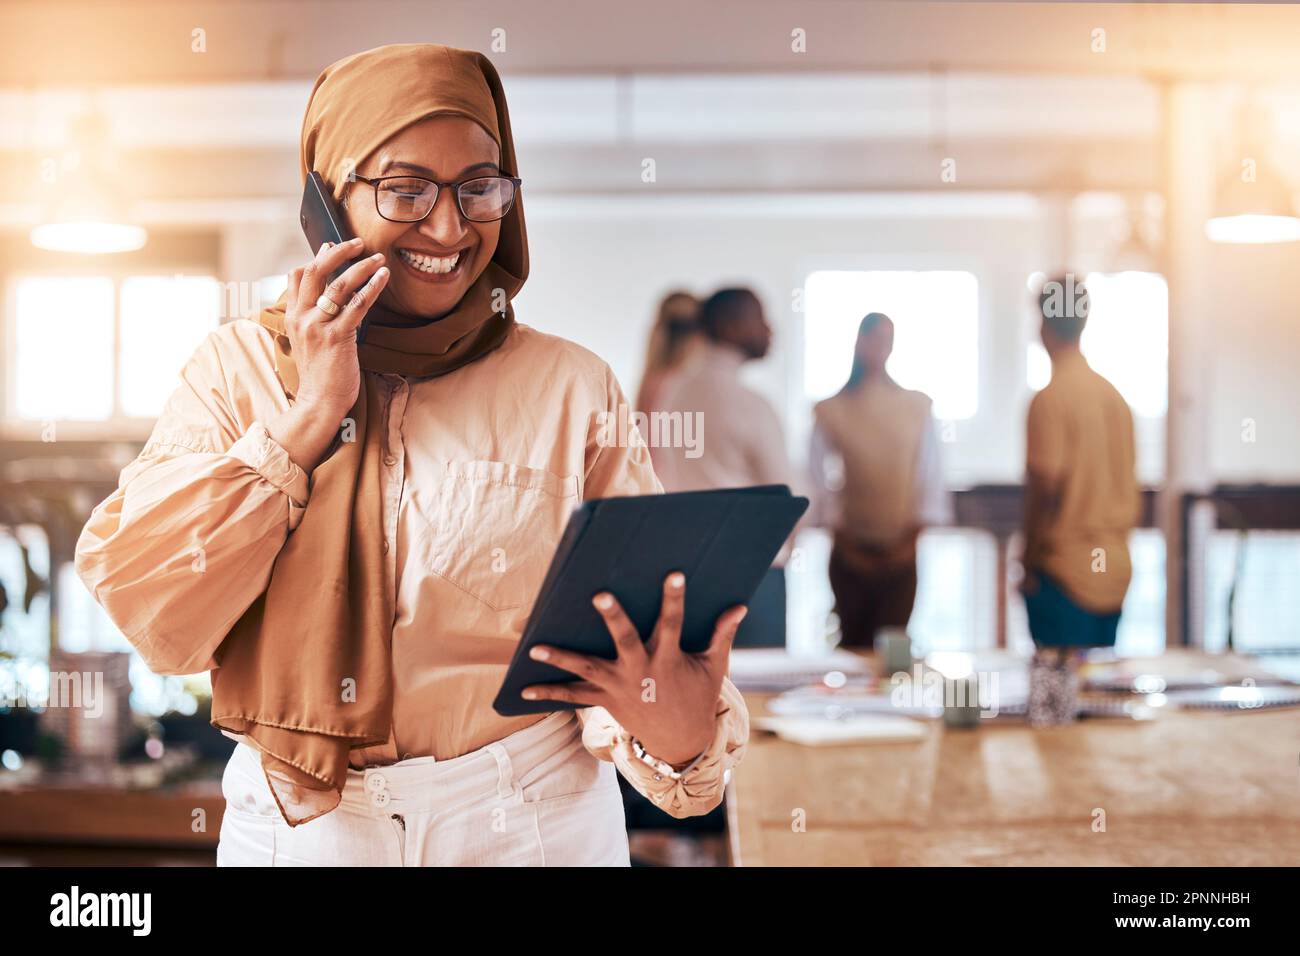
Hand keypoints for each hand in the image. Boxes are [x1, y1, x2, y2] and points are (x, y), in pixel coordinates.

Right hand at [284, 237, 389, 415]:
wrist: (319, 401)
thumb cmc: (320, 373)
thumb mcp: (308, 341)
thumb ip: (314, 318)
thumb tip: (330, 295)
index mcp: (292, 316)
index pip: (297, 276)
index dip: (315, 258)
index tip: (331, 246)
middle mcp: (302, 317)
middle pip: (315, 271)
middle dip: (338, 252)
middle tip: (358, 242)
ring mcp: (318, 326)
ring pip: (339, 284)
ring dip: (361, 266)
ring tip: (378, 258)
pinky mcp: (338, 337)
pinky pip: (358, 303)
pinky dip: (373, 286)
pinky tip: (383, 276)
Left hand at [522, 572, 746, 765]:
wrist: (681, 742)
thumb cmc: (697, 697)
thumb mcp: (714, 668)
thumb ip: (722, 635)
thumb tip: (740, 606)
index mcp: (668, 659)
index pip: (673, 622)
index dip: (674, 598)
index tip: (674, 574)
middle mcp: (640, 671)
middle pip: (624, 640)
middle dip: (613, 618)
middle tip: (600, 595)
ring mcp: (620, 686)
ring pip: (587, 668)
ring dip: (560, 658)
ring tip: (535, 647)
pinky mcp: (606, 700)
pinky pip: (573, 697)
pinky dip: (549, 693)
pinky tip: (523, 687)